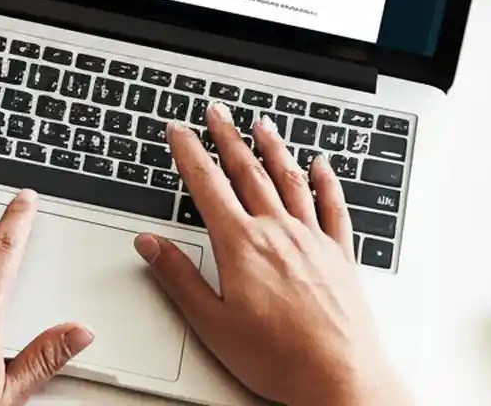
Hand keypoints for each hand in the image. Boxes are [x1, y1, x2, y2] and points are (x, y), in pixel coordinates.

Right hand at [133, 104, 412, 405]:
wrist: (339, 379)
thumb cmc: (279, 358)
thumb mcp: (211, 323)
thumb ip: (178, 278)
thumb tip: (150, 244)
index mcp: (242, 246)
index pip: (207, 186)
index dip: (189, 153)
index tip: (178, 131)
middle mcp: (278, 232)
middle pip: (247, 172)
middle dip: (227, 138)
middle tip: (215, 112)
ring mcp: (313, 240)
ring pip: (290, 180)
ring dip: (273, 149)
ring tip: (261, 126)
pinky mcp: (340, 256)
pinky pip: (333, 207)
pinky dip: (326, 182)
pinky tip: (322, 166)